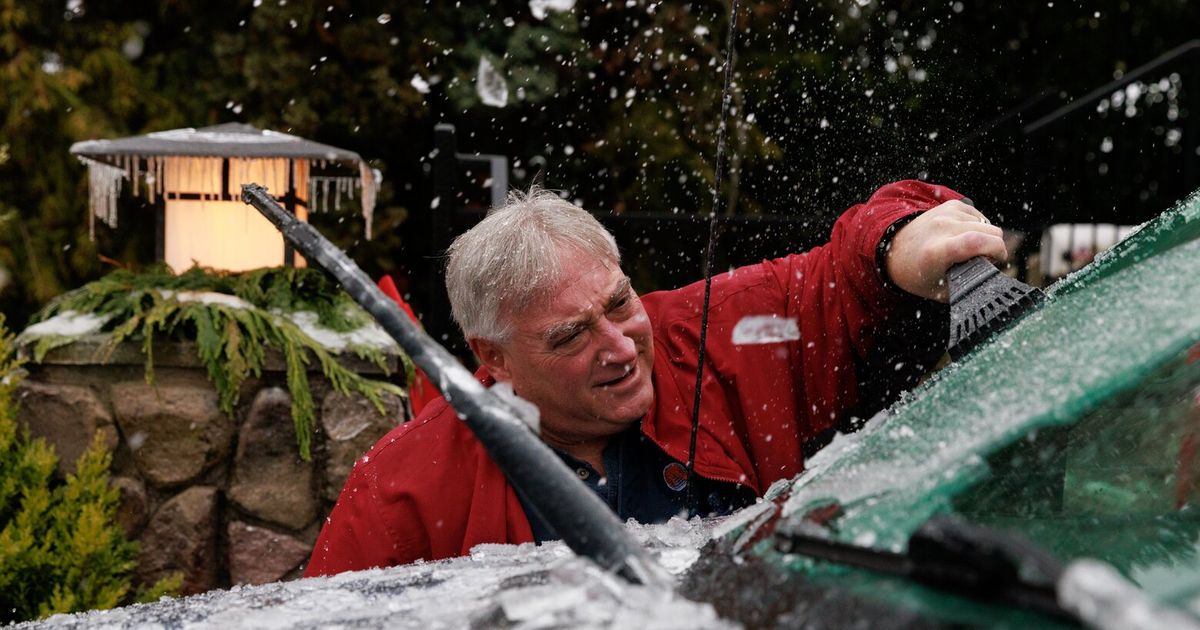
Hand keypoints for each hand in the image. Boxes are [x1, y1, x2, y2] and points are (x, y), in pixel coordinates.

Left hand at [885, 199, 1007, 301]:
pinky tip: (965, 237)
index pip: (975, 242)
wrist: (895, 250)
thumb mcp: (940, 291)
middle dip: (995, 248)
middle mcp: (941, 227)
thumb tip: (992, 284)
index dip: (996, 250)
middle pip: (990, 232)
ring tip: (970, 250)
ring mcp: (945, 213)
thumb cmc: (918, 274)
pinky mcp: (950, 205)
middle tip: (982, 261)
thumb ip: (967, 288)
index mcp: (936, 251)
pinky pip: (980, 215)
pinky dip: (979, 227)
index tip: (998, 261)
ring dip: (986, 238)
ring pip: (988, 223)